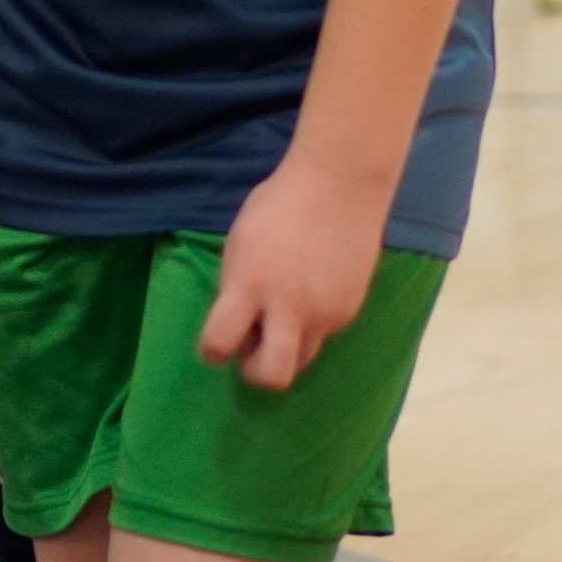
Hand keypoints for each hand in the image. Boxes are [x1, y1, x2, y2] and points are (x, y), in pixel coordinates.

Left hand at [199, 154, 386, 393]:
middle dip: (256, 373)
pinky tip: (313, 291)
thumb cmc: (279, 204)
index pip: (218, 344)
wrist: (339, 184)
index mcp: (248, 284)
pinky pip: (324, 335)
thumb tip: (237, 320)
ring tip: (283, 317)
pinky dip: (312, 325)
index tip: (216, 343)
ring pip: (301, 361)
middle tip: (253, 349)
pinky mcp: (348, 311)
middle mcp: (287, 306)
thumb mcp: (240, 241)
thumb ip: (236, 284)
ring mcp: (323, 313)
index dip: (212, 351)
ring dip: (286, 350)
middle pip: (271, 376)